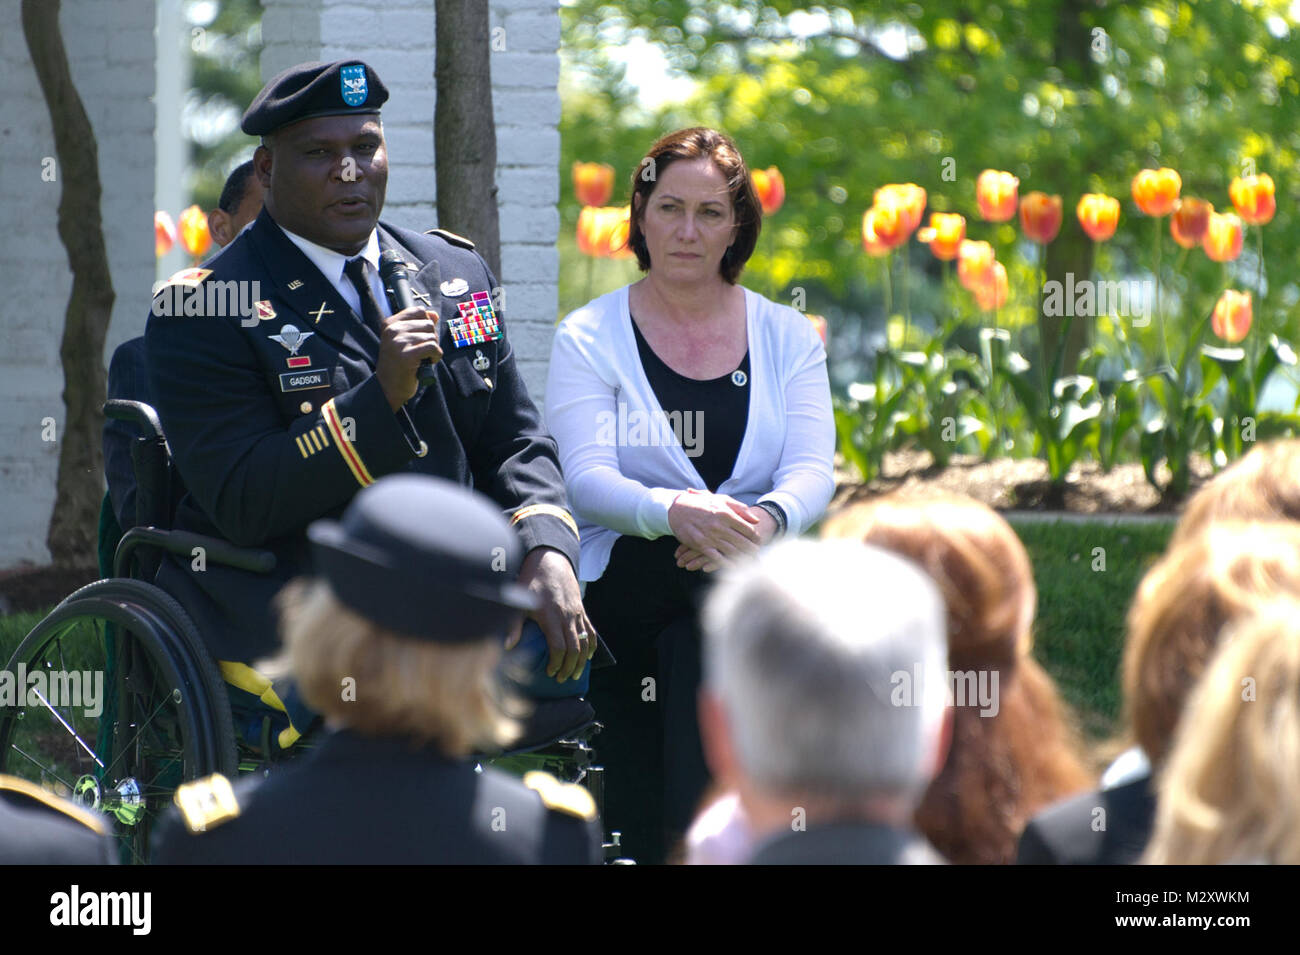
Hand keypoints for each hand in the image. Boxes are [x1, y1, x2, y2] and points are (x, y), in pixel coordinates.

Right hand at [376, 307, 442, 409]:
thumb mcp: (405, 340)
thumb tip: (433, 314)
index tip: (420, 339)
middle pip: (428, 324)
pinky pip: (433, 348)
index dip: (426, 325)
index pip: (419, 311)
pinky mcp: (407, 355)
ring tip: (423, 358)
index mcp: (390, 324)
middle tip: (422, 352)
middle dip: (431, 338)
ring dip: (433, 349)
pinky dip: (436, 356)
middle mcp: (392, 330)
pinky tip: (428, 362)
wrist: (388, 387)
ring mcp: (399, 342)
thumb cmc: (398, 364)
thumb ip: (418, 325)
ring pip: (432, 337)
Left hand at [515, 547, 597, 681]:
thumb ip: (514, 626)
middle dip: (569, 667)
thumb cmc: (530, 581)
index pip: (559, 646)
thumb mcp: (518, 602)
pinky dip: (591, 646)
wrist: (550, 560)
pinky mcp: (582, 610)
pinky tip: (587, 657)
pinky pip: (591, 631)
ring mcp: (577, 613)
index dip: (556, 663)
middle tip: (562, 679)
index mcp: (550, 615)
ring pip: (585, 642)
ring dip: (582, 661)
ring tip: (575, 674)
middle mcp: (567, 615)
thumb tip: (508, 647)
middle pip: (574, 648)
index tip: (550, 673)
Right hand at [667, 490, 761, 570]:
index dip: (755, 536)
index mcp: (726, 514)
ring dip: (743, 557)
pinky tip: (735, 567)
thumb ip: (740, 508)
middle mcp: (719, 526)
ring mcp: (710, 537)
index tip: (759, 540)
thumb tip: (756, 520)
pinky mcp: (701, 545)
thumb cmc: (702, 503)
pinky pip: (717, 557)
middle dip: (752, 549)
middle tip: (759, 553)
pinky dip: (727, 563)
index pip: (747, 528)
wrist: (677, 509)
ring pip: (732, 550)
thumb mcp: (721, 499)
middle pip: (742, 541)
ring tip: (752, 561)